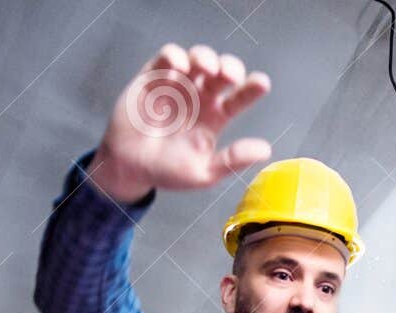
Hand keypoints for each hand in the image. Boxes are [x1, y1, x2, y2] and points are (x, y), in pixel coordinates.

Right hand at [88, 43, 271, 202]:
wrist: (129, 168)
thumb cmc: (167, 171)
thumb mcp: (203, 173)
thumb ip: (232, 160)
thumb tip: (265, 150)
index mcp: (215, 117)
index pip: (238, 98)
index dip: (251, 89)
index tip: (262, 84)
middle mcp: (199, 97)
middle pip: (221, 72)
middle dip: (229, 67)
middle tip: (229, 76)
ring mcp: (177, 85)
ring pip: (197, 59)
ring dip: (205, 57)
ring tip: (207, 68)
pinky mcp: (153, 77)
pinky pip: (167, 58)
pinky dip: (175, 56)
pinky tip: (180, 66)